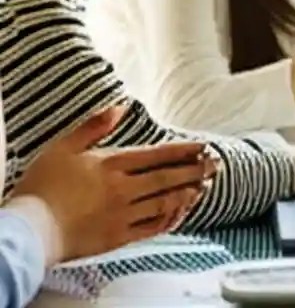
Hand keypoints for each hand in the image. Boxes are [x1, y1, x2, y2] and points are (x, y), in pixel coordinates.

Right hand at [10, 106, 215, 261]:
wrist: (30, 230)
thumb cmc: (42, 188)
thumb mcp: (63, 148)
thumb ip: (94, 126)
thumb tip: (120, 105)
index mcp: (111, 165)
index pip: (158, 155)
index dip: (185, 150)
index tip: (205, 146)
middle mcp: (123, 189)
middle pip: (169, 178)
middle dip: (196, 170)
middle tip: (217, 164)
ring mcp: (124, 215)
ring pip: (167, 202)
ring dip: (189, 193)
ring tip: (206, 186)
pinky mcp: (120, 237)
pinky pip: (155, 227)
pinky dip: (173, 218)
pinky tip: (183, 211)